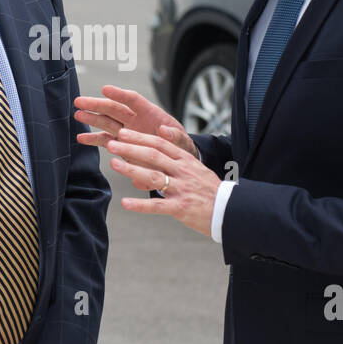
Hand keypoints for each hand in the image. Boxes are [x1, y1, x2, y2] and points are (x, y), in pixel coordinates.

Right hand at [75, 85, 196, 158]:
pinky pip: (105, 140)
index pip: (133, 100)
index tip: (105, 89)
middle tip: (80, 101)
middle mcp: (136, 119)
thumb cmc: (180, 146)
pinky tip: (81, 137)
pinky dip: (94, 139)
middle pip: (114, 108)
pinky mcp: (122, 143)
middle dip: (97, 104)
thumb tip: (165, 130)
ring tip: (77, 114)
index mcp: (151, 114)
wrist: (176, 160)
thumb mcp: (182, 141)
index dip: (120, 94)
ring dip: (92, 118)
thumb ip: (175, 136)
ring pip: (106, 121)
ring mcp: (127, 130)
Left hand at [106, 128, 221, 236]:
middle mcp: (183, 171)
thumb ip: (177, 159)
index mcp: (186, 160)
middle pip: (153, 156)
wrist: (230, 210)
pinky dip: (140, 204)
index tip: (123, 133)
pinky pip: (157, 205)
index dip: (140, 137)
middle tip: (112, 143)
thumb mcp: (195, 169)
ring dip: (131, 169)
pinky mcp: (181, 207)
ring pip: (153, 176)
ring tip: (113, 164)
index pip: (160, 144)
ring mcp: (182, 189)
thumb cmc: (210, 190)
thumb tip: (159, 146)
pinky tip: (125, 203)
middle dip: (130, 148)